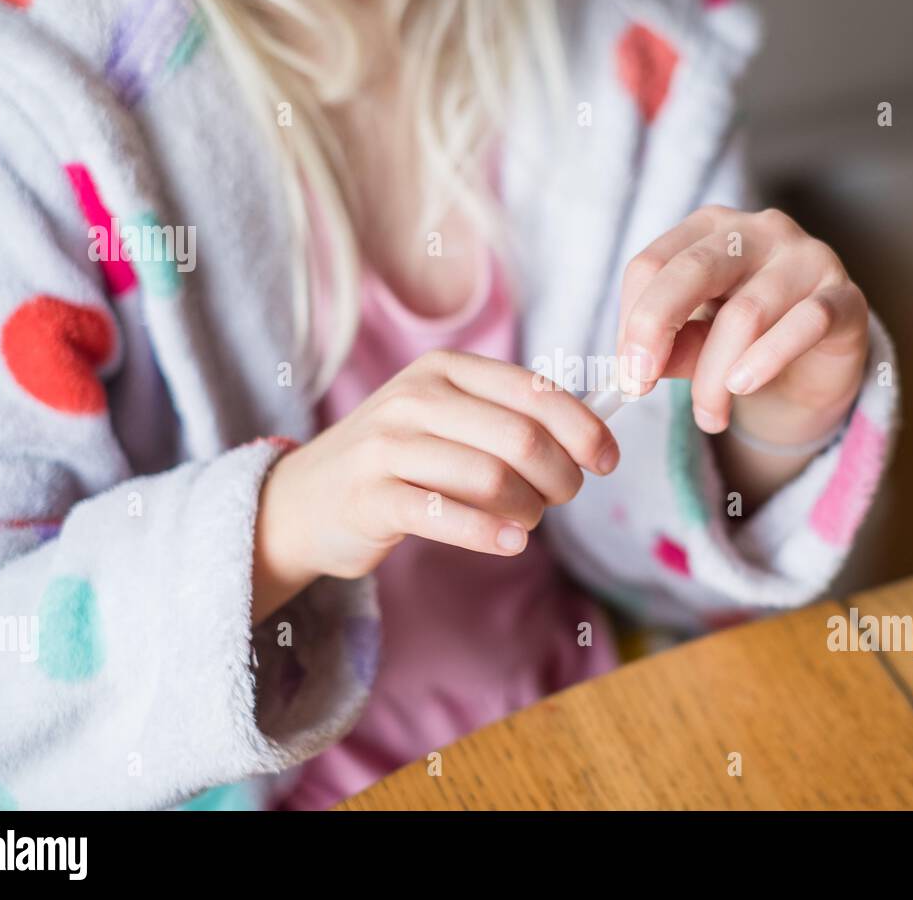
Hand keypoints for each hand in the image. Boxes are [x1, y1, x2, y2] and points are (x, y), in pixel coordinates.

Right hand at [251, 350, 618, 619]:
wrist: (305, 501)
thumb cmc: (399, 462)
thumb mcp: (449, 421)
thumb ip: (511, 420)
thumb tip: (594, 434)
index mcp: (446, 370)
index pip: (535, 392)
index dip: (584, 428)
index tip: (607, 460)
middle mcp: (416, 397)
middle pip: (522, 438)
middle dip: (561, 476)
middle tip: (560, 498)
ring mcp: (388, 445)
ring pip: (492, 478)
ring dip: (528, 510)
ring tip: (527, 522)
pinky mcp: (371, 495)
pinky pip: (446, 514)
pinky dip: (491, 533)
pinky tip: (512, 543)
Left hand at [617, 205, 867, 447]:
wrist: (818, 364)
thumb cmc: (747, 342)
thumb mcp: (696, 342)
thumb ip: (669, 346)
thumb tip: (634, 370)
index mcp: (709, 230)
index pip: (651, 264)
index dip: (631, 322)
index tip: (629, 375)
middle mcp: (757, 231)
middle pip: (691, 271)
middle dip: (655, 331)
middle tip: (640, 386)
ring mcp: (807, 257)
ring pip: (745, 313)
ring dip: (714, 376)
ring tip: (708, 416)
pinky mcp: (845, 297)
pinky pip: (806, 323)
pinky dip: (767, 359)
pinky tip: (744, 388)